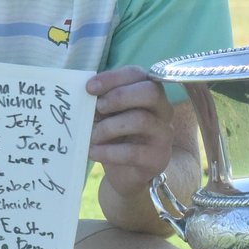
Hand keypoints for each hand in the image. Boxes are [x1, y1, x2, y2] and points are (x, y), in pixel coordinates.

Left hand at [86, 65, 176, 204]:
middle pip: (150, 92)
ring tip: (92, 135)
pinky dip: (108, 151)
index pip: (136, 74)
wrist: (125, 174)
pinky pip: (133, 152)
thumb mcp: (106, 115)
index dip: (112, 78)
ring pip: (141, 120)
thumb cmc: (115, 136)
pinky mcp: (157, 158)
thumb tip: (84, 91)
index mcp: (149, 92)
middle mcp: (163, 110)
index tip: (88, 88)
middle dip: (118, 97)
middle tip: (97, 108)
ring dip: (108, 127)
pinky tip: (93, 152)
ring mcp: (163, 134)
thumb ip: (100, 101)